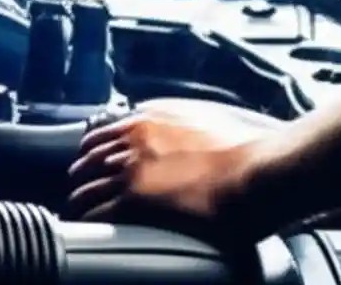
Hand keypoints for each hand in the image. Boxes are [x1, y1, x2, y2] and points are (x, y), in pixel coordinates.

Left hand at [66, 99, 282, 241]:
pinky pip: (96, 210)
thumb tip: (195, 134)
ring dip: (80, 197)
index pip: (109, 129)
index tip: (95, 157)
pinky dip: (86, 218)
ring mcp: (132, 167)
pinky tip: (85, 226)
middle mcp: (137, 135)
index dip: (98, 146)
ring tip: (76, 209)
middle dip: (83, 171)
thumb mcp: (217, 117)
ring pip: (88, 183)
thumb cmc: (255, 147)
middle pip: (91, 155)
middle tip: (79, 184)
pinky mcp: (134, 199)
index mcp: (155, 115)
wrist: (264, 168)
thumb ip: (193, 122)